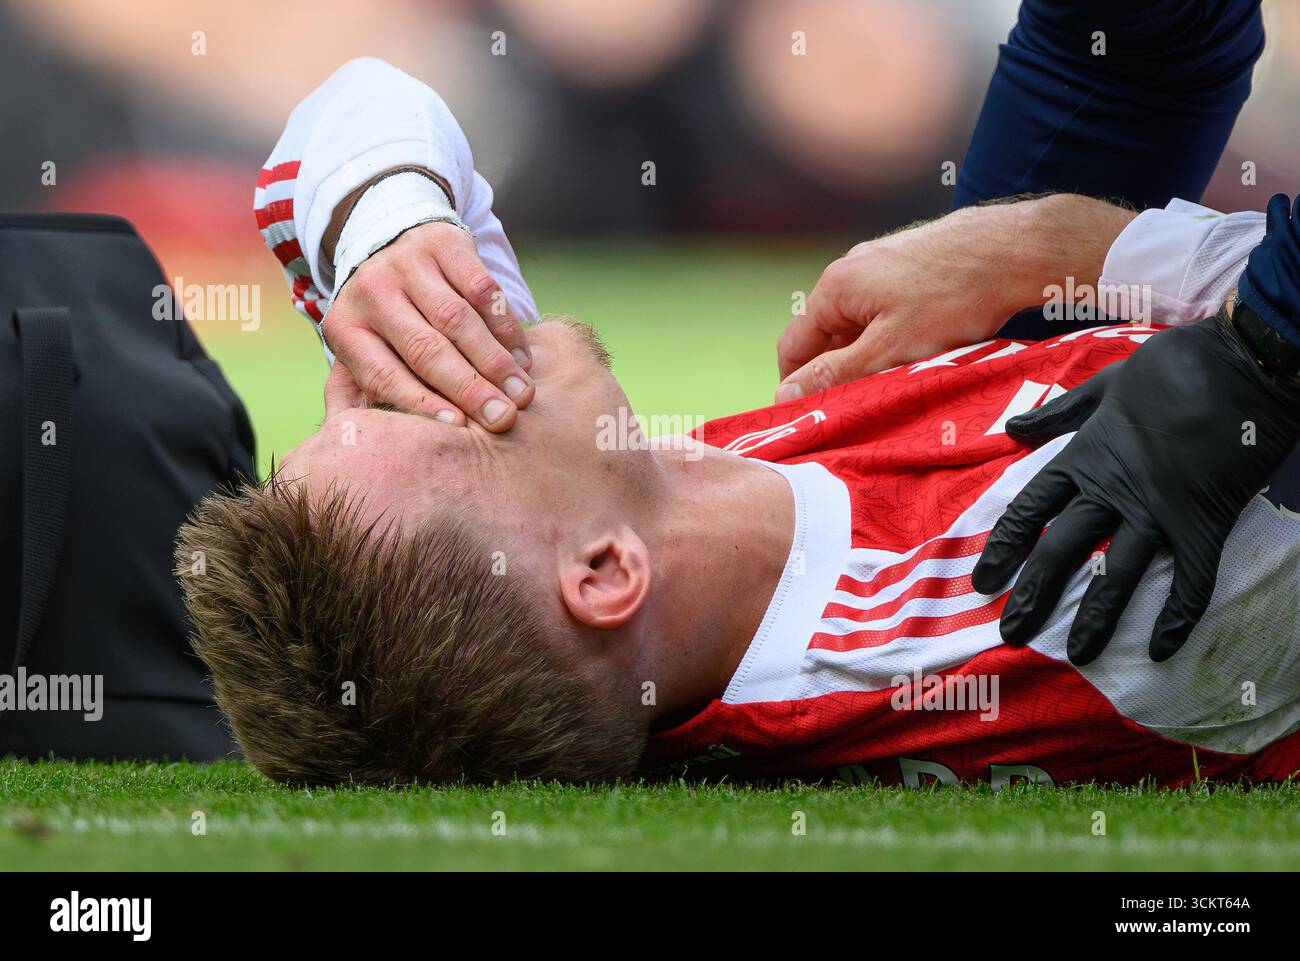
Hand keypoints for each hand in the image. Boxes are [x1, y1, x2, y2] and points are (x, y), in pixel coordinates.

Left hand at [323, 220, 533, 429]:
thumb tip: (414, 444)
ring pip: (456, 319)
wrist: (389, 237)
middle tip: (503, 418)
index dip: (421, 402)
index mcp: (345, 328)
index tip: (459, 426)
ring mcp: (406, 264)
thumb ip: (381, 387)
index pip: (382, 373)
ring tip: (522, 393)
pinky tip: (521, 357)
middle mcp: (371, 292)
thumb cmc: (385, 318)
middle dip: (468, 387)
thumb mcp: (365, 345)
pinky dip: (506, 326)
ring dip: (494, 360)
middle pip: (424, 348)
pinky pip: (481, 289)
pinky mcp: (442, 244)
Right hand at [776, 195, 1136, 400]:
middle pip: (825, 335)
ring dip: (868, 357)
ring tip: (897, 382)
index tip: (812, 415)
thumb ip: (836, 373)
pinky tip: (922, 352)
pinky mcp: (911, 265)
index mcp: (834, 288)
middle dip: (838, 373)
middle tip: (860, 406)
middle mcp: (850, 269)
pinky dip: (893, 337)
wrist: (1013, 251)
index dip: (797, 385)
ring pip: (859, 324)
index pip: (792, 346)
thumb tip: (788, 394)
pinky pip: (885, 311)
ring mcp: (881, 264)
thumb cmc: (953, 297)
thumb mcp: (889, 349)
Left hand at [971, 311, 1299, 664]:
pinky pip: (1190, 582)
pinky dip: (1177, 618)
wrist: (1245, 364)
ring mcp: (1158, 512)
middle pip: (1060, 552)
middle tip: (1011, 635)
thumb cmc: (1174, 367)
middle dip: (1033, 597)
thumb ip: (1060, 412)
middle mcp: (1112, 492)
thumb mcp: (1105, 383)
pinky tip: (1160, 649)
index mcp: (1083, 457)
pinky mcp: (1204, 524)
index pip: (1028, 512)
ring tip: (1076, 656)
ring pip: (1117, 577)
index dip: (1002, 550)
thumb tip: (1014, 428)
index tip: (983, 582)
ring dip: (1094, 620)